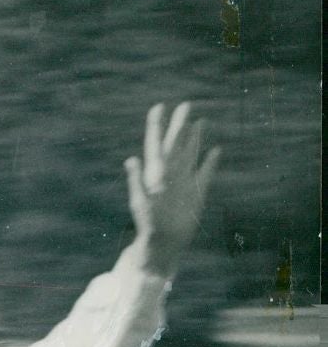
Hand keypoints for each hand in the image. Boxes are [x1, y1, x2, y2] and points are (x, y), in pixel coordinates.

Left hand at [125, 103, 218, 277]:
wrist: (164, 242)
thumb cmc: (148, 224)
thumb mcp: (141, 201)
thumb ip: (136, 180)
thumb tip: (130, 160)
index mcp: (156, 172)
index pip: (155, 143)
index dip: (157, 125)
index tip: (159, 106)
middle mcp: (170, 173)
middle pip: (176, 143)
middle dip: (180, 124)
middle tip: (186, 105)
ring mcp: (184, 181)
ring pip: (190, 153)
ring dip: (195, 137)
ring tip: (199, 121)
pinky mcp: (197, 191)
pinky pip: (206, 172)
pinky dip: (210, 161)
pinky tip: (215, 150)